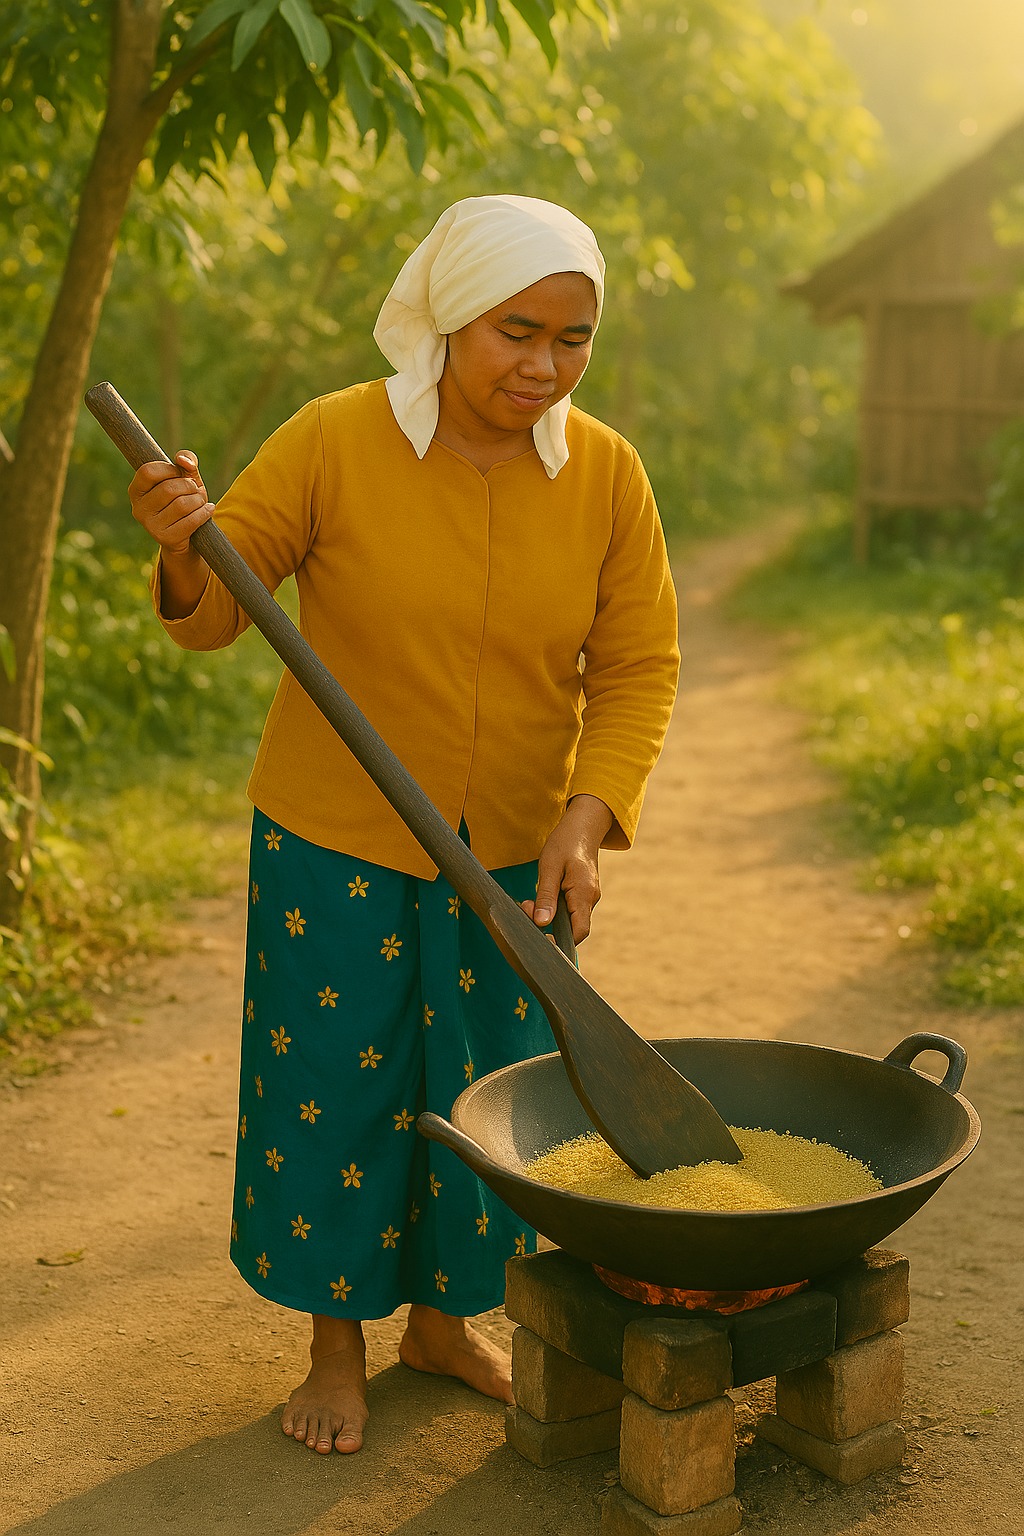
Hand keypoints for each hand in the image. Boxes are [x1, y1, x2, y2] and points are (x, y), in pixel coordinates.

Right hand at [129, 450, 212, 555]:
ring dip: (199, 500)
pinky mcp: (166, 539)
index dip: (169, 469)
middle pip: (168, 488)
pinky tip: (208, 510)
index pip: (148, 471)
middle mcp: (138, 509)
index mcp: (136, 490)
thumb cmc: (184, 499)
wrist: (188, 536)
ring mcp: (150, 526)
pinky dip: (204, 513)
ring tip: (201, 501)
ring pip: (182, 504)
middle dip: (189, 486)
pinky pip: (191, 521)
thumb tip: (182, 460)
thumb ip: (186, 461)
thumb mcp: (184, 477)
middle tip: (196, 490)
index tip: (180, 474)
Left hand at [521, 795, 614, 943]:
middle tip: (527, 907)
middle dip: (548, 925)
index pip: (579, 932)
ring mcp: (588, 896)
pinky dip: (554, 907)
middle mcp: (590, 898)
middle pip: (572, 928)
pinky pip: (569, 908)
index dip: (562, 942)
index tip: (541, 937)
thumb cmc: (565, 842)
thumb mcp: (549, 867)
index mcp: (584, 894)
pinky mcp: (583, 893)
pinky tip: (541, 897)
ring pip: (569, 918)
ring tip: (530, 901)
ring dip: (549, 914)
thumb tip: (542, 923)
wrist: (583, 826)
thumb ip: (546, 896)